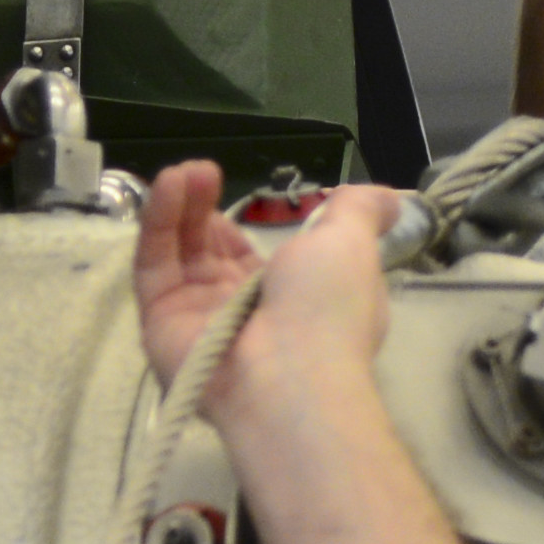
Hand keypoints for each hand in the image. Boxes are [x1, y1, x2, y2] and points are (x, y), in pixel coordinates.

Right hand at [133, 164, 394, 417]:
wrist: (289, 374)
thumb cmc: (327, 308)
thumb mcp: (353, 244)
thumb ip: (360, 212)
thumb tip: (390, 198)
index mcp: (292, 301)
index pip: (259, 261)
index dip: (248, 227)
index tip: (250, 197)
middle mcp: (243, 313)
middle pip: (212, 251)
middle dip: (207, 208)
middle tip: (206, 171)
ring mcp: (198, 319)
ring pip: (181, 253)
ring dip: (181, 205)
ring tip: (186, 169)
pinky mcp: (160, 322)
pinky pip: (153, 266)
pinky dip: (159, 222)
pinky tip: (171, 184)